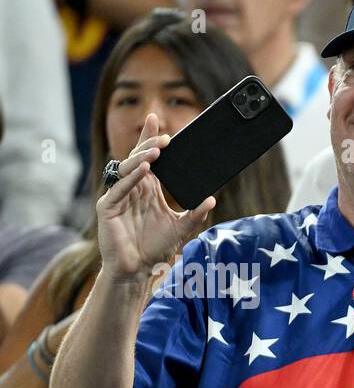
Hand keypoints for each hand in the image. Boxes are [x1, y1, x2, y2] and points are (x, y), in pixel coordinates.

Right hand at [97, 112, 215, 282]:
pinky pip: (119, 188)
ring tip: (157, 152)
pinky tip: (144, 170)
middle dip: (150, 145)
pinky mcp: (107, 206)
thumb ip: (195, 214)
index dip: (150, 139)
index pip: (148, 157)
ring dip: (142, 159)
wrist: (136, 268)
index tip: (156, 119)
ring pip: (128, 170)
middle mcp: (131, 187)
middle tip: (165, 138)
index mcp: (147, 187)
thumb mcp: (180, 228)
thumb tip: (212, 199)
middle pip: (138, 159)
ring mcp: (118, 195)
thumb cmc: (154, 247)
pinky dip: (132, 179)